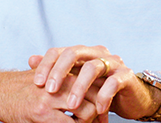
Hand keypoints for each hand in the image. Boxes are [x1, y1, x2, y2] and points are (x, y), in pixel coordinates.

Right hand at [0, 71, 111, 122]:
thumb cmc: (21, 87)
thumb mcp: (45, 77)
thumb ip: (64, 80)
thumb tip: (86, 90)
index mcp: (64, 73)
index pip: (95, 84)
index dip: (103, 100)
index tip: (104, 112)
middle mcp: (60, 83)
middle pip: (95, 97)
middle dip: (100, 114)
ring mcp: (51, 98)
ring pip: (86, 112)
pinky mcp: (42, 113)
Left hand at [28, 45, 158, 122]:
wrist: (130, 98)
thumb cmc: (98, 89)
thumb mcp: (75, 81)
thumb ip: (55, 70)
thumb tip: (31, 59)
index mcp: (83, 53)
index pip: (60, 51)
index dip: (47, 64)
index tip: (36, 82)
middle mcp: (97, 53)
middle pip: (74, 53)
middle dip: (60, 71)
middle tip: (49, 90)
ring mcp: (113, 63)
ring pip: (93, 68)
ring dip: (80, 87)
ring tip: (71, 105)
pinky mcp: (126, 76)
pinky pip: (113, 83)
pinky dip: (103, 96)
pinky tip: (96, 109)